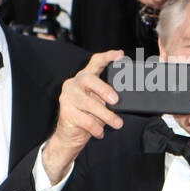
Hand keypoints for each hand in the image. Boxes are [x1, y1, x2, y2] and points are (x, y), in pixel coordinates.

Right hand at [42, 49, 125, 182]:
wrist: (68, 136)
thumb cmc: (87, 117)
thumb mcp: (100, 104)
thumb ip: (108, 98)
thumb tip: (124, 101)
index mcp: (84, 78)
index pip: (95, 62)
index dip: (108, 57)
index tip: (120, 54)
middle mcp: (74, 84)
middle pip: (89, 80)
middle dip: (104, 89)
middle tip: (116, 101)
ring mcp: (68, 97)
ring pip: (89, 104)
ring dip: (106, 115)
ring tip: (117, 123)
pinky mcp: (66, 113)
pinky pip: (85, 120)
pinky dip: (96, 128)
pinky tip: (101, 133)